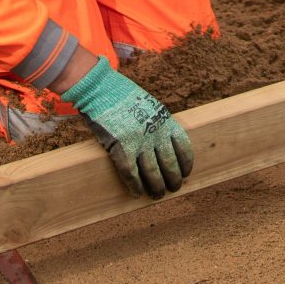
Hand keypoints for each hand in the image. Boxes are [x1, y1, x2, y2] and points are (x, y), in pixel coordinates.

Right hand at [60, 58, 193, 197]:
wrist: (100, 88)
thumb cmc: (121, 96)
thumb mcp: (148, 105)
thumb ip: (155, 123)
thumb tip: (159, 144)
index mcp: (165, 120)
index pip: (183, 147)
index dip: (185, 163)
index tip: (185, 173)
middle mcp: (155, 132)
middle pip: (170, 164)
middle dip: (173, 179)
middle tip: (173, 188)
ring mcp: (139, 141)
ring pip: (153, 173)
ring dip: (156, 187)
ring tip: (157, 195)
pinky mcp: (121, 147)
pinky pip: (131, 174)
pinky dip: (134, 186)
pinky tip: (136, 193)